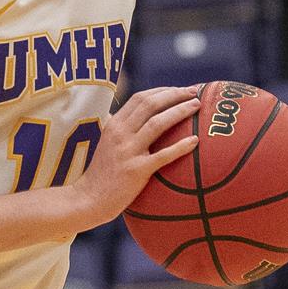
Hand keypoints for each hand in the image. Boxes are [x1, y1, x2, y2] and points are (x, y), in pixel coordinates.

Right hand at [70, 86, 200, 225]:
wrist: (89, 199)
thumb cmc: (102, 173)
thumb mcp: (107, 143)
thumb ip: (121, 128)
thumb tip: (137, 115)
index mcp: (114, 124)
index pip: (140, 98)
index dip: (163, 90)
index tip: (180, 89)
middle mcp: (120, 133)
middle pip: (151, 104)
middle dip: (175, 95)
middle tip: (195, 93)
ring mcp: (128, 151)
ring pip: (158, 123)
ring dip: (180, 111)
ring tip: (198, 106)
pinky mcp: (137, 170)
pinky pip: (163, 155)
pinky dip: (181, 146)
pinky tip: (195, 141)